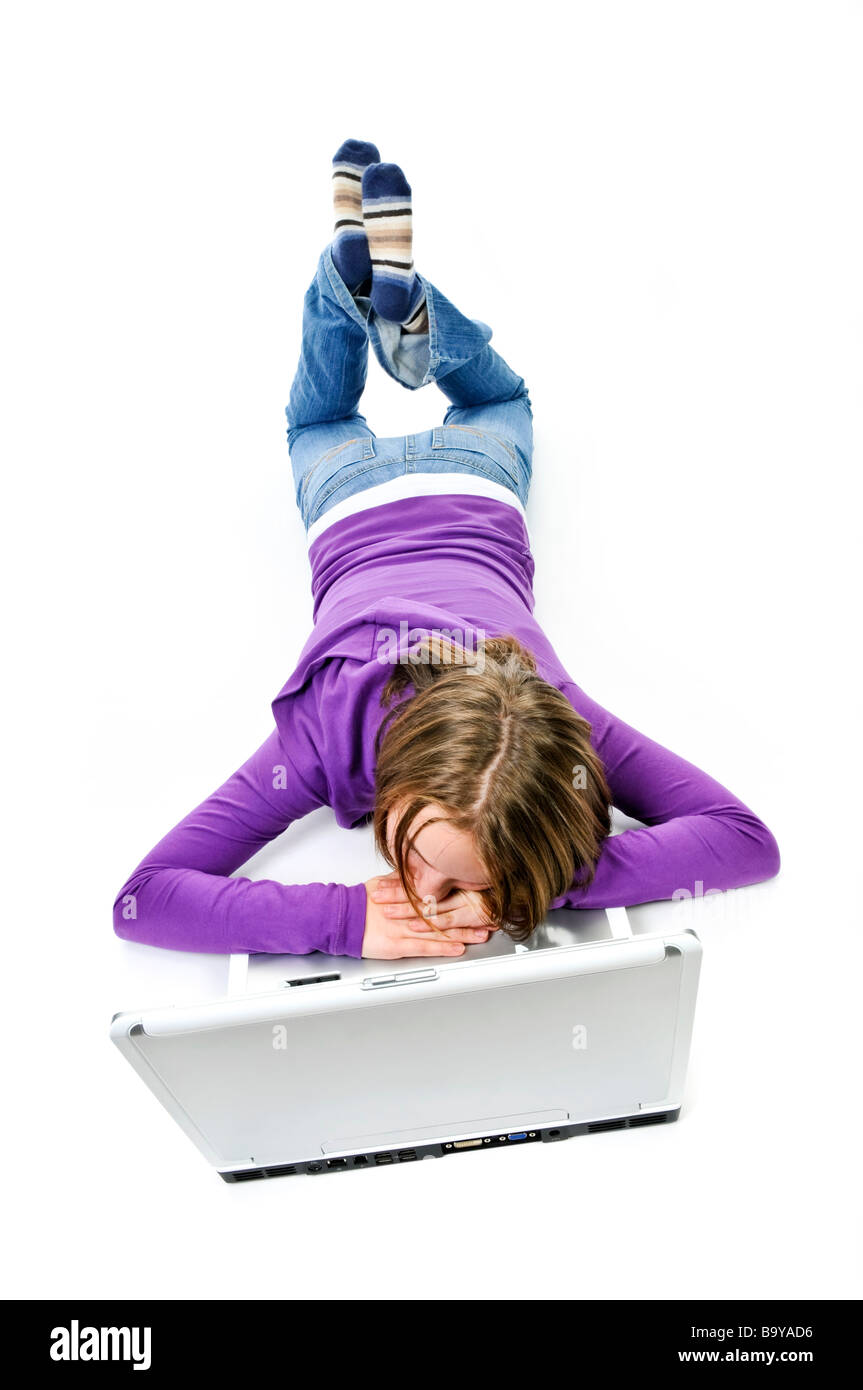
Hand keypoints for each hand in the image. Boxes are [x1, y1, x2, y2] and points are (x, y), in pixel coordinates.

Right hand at [361, 873, 497, 959]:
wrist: (342, 915)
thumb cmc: (361, 900)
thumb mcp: (386, 883)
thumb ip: (405, 880)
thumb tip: (417, 870)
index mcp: (410, 894)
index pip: (443, 895)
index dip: (465, 896)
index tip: (482, 896)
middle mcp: (411, 910)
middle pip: (447, 912)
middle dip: (470, 916)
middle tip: (491, 917)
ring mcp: (406, 927)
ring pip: (440, 930)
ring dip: (463, 933)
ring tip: (482, 935)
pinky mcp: (398, 944)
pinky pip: (425, 946)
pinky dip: (442, 947)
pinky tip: (457, 949)